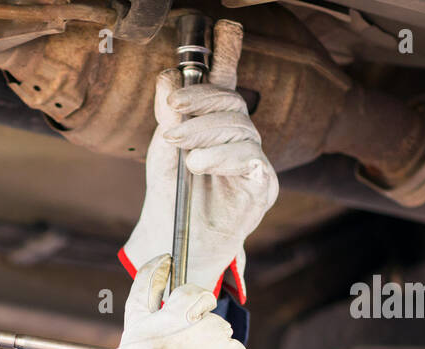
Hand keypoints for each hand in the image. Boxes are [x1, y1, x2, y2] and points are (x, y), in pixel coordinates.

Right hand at [95, 253, 254, 348]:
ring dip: (214, 346)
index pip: (147, 283)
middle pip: (193, 297)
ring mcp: (204, 343)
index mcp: (141, 329)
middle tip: (195, 335)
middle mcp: (172, 327)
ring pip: (219, 328)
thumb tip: (150, 328)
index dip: (158, 268)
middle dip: (197, 308)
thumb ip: (136, 341)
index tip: (166, 262)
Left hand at [119, 19, 278, 303]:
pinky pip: (251, 160)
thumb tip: (166, 76)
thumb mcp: (162, 152)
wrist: (174, 245)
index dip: (228, 55)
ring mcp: (254, 163)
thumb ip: (167, 117)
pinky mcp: (262, 188)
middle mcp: (240, 140)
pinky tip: (200, 164)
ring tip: (182, 151)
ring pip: (240, 130)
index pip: (225, 85)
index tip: (225, 27)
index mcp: (216, 128)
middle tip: (171, 115)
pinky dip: (223, 158)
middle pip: (232, 104)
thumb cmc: (172, 199)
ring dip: (205, 134)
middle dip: (201, 103)